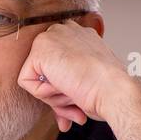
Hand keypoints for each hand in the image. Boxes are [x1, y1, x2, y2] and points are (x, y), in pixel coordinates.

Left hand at [17, 20, 133, 131]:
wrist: (114, 90)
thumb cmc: (108, 90)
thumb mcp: (86, 81)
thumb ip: (68, 84)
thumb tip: (62, 107)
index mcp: (79, 36)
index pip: (54, 64)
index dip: (61, 88)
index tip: (77, 100)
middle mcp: (64, 31)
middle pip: (42, 70)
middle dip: (55, 94)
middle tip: (74, 103)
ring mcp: (51, 37)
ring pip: (34, 77)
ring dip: (51, 95)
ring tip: (74, 93)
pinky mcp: (40, 49)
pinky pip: (26, 81)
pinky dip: (43, 93)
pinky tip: (64, 86)